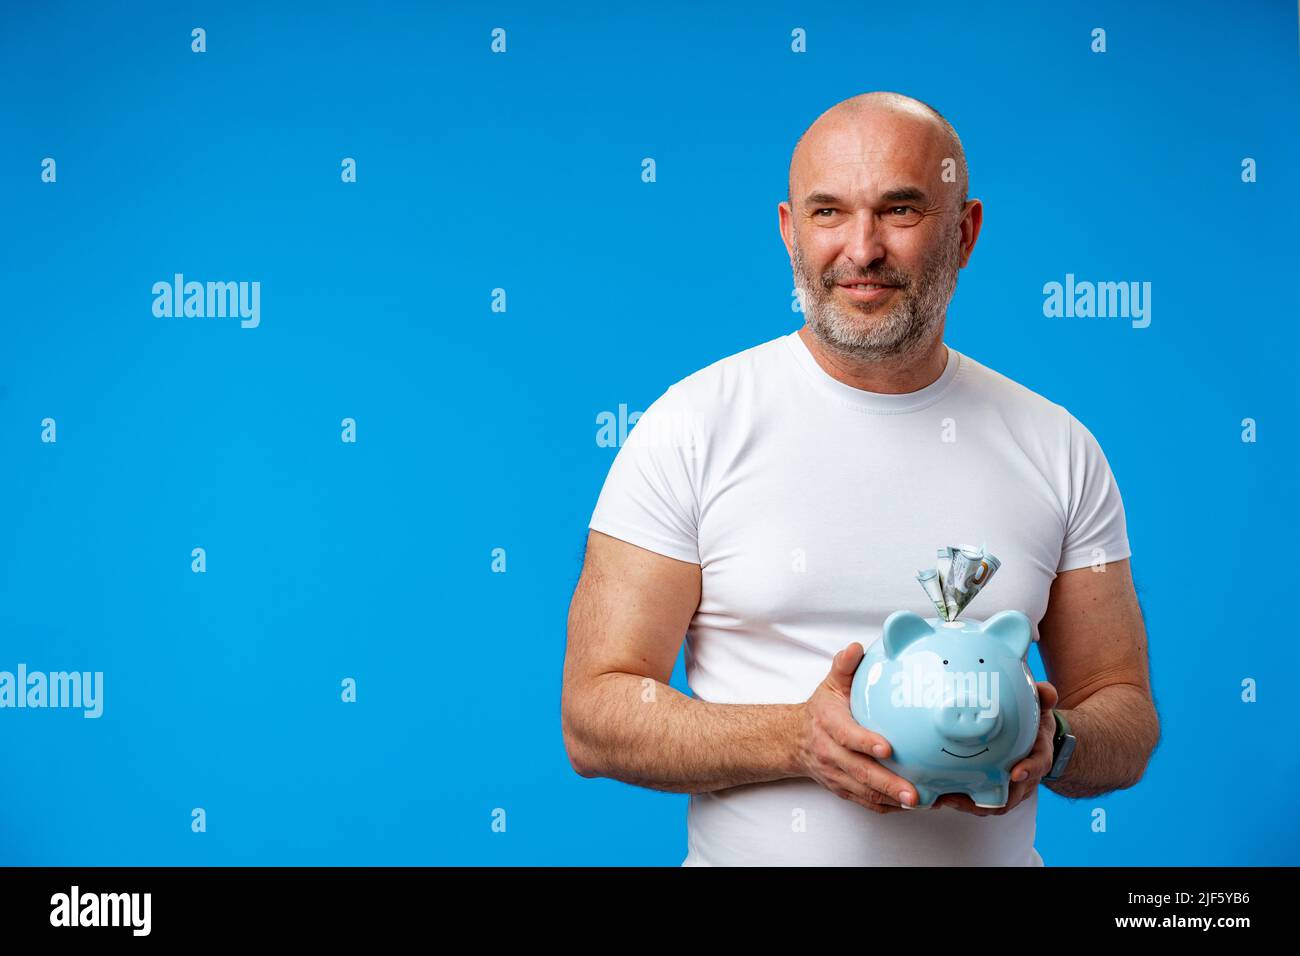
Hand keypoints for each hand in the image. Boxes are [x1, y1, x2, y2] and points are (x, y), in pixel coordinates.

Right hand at [794, 642, 918, 812]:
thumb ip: (843, 666)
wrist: (795, 741)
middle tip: (914, 792)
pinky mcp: (844, 790)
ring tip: (919, 803)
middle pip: (860, 772)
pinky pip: (867, 803)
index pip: (846, 735)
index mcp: (829, 725)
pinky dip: (889, 807)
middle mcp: (831, 754)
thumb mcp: (829, 684)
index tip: (887, 748)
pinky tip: (911, 806)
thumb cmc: (821, 711)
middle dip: (887, 784)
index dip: (865, 742)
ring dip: (892, 800)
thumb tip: (856, 648)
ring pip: (865, 792)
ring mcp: (837, 775)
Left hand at [933, 680, 1059, 815]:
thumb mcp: (1040, 707)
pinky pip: (979, 800)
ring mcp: (1009, 787)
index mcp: (1038, 755)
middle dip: (988, 800)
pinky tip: (938, 794)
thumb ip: (1043, 697)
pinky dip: (961, 799)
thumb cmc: (1035, 722)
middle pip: (1011, 797)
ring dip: (968, 804)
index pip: (1038, 764)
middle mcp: (1025, 777)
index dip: (1029, 770)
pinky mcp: (993, 789)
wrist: (1038, 740)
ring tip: (943, 798)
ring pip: (992, 804)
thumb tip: (1047, 691)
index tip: (1016, 772)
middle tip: (961, 795)